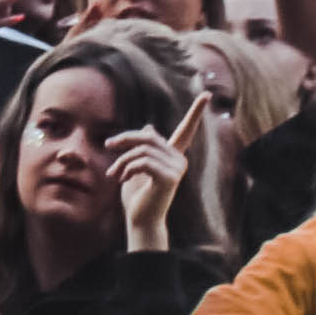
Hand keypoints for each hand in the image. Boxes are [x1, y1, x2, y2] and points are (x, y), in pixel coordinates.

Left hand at [109, 96, 211, 248]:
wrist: (140, 220)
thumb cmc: (137, 195)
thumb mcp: (137, 166)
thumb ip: (144, 147)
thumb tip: (150, 127)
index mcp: (173, 155)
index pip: (186, 130)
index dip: (196, 112)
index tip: (207, 94)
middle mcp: (179, 160)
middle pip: (149, 136)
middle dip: (125, 138)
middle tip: (108, 145)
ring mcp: (177, 169)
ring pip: (142, 150)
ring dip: (122, 159)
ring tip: (114, 173)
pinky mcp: (170, 178)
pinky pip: (143, 161)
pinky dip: (127, 168)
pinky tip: (122, 178)